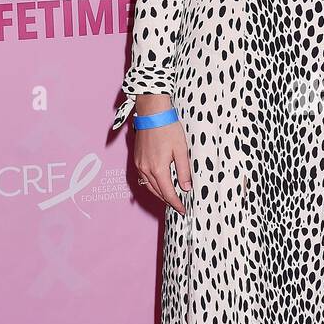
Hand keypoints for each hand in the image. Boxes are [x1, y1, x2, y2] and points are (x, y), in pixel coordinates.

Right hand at [133, 96, 191, 214]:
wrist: (152, 112)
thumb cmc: (168, 128)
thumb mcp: (181, 150)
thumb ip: (184, 170)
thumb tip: (186, 188)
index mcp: (158, 169)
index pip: (168, 193)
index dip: (176, 203)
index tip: (183, 210)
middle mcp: (146, 169)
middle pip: (157, 192)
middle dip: (168, 200)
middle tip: (178, 206)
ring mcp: (139, 163)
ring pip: (149, 186)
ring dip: (159, 193)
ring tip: (170, 197)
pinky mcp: (137, 158)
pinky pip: (144, 177)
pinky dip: (152, 184)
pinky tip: (158, 183)